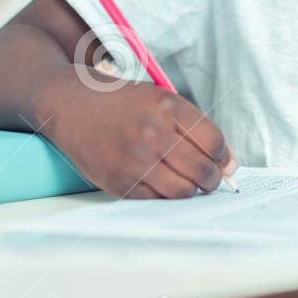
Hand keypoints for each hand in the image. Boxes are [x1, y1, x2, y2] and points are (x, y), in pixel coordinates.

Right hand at [36, 78, 236, 199]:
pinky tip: (161, 183)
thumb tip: (228, 162)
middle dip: (214, 179)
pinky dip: (164, 195)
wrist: (69, 104)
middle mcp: (151, 132)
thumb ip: (192, 126)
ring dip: (192, 190)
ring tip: (189, 184)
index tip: (224, 162)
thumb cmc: (119, 102)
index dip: (224, 157)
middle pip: (202, 169)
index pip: (213, 141)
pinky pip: (155, 199)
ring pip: (182, 190)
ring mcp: (134, 159)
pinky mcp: (118, 181)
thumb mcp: (158, 98)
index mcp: (166, 105)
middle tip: (211, 179)